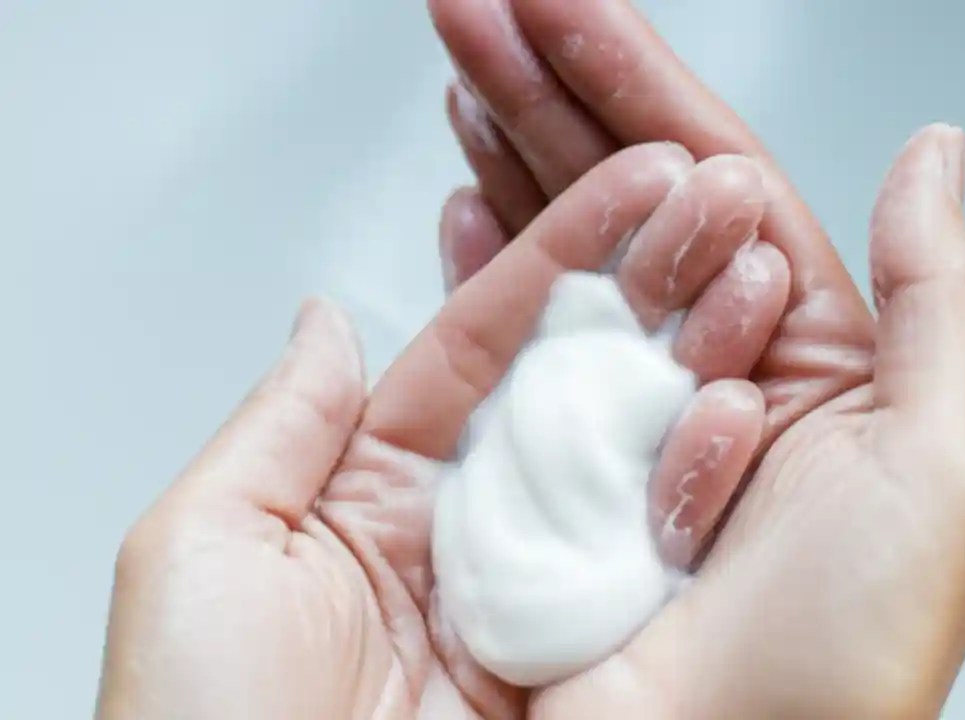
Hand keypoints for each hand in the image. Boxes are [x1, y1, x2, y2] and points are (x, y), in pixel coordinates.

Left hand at [96, 145, 789, 718]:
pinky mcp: (589, 665)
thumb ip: (285, 425)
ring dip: (686, 374)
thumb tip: (328, 319)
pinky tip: (740, 413)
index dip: (548, 265)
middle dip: (640, 300)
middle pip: (568, 393)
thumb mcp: (211, 549)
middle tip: (708, 216)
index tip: (624, 191)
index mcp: (375, 497)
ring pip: (622, 465)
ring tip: (744, 287)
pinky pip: (649, 560)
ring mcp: (536, 598)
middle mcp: (468, 538)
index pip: (476, 351)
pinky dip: (699, 487)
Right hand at [430, 1, 964, 716]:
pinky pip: (511, 355)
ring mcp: (624, 424)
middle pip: (624, 200)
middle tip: (478, 8)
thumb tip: (931, 153)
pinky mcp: (552, 479)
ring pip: (563, 257)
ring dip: (508, 158)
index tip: (563, 6)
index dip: (633, 80)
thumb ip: (935, 295)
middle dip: (546, 92)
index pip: (715, 180)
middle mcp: (713, 378)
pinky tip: (457, 206)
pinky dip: (480, 273)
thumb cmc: (849, 658)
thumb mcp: (940, 464)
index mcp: (808, 359)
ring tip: (458, 72)